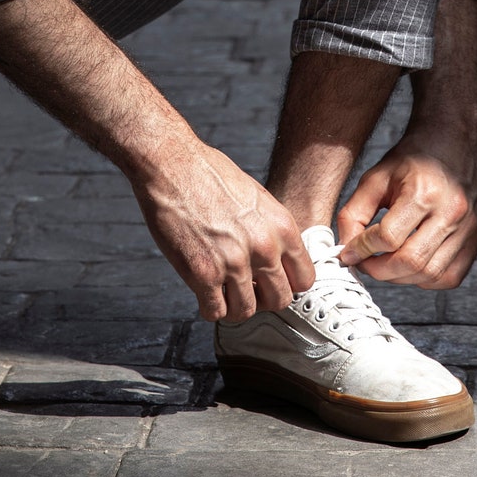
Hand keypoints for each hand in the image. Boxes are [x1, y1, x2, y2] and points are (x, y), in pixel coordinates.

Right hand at [130, 136, 314, 320]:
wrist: (172, 164)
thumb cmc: (209, 175)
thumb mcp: (257, 199)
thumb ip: (270, 231)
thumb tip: (274, 260)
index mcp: (282, 227)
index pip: (304, 279)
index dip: (286, 283)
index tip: (270, 281)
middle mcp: (264, 247)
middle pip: (280, 300)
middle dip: (262, 298)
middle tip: (245, 288)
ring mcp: (234, 263)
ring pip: (246, 311)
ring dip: (233, 305)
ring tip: (221, 290)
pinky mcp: (203, 273)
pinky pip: (215, 312)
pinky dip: (208, 306)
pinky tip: (202, 290)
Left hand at [337, 126, 476, 288]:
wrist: (452, 143)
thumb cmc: (411, 160)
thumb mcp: (374, 178)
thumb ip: (354, 214)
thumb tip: (346, 252)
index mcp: (424, 192)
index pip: (388, 237)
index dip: (362, 249)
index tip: (348, 253)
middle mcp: (451, 212)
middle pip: (411, 262)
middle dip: (379, 270)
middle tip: (364, 263)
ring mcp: (469, 228)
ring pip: (431, 275)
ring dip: (401, 278)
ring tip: (383, 264)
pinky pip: (449, 276)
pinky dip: (425, 279)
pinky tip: (409, 265)